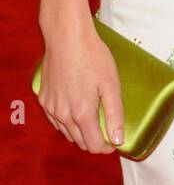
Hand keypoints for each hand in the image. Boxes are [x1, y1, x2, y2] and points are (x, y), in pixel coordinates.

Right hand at [35, 15, 123, 152]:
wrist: (67, 37)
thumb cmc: (92, 57)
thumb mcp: (111, 85)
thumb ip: (114, 115)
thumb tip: (118, 140)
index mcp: (81, 113)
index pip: (93, 145)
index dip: (106, 147)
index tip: (115, 142)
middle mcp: (62, 115)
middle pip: (79, 141)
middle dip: (94, 140)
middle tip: (107, 129)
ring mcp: (50, 107)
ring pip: (66, 132)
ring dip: (80, 132)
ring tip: (94, 119)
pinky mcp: (43, 98)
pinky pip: (55, 120)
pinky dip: (66, 121)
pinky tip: (76, 110)